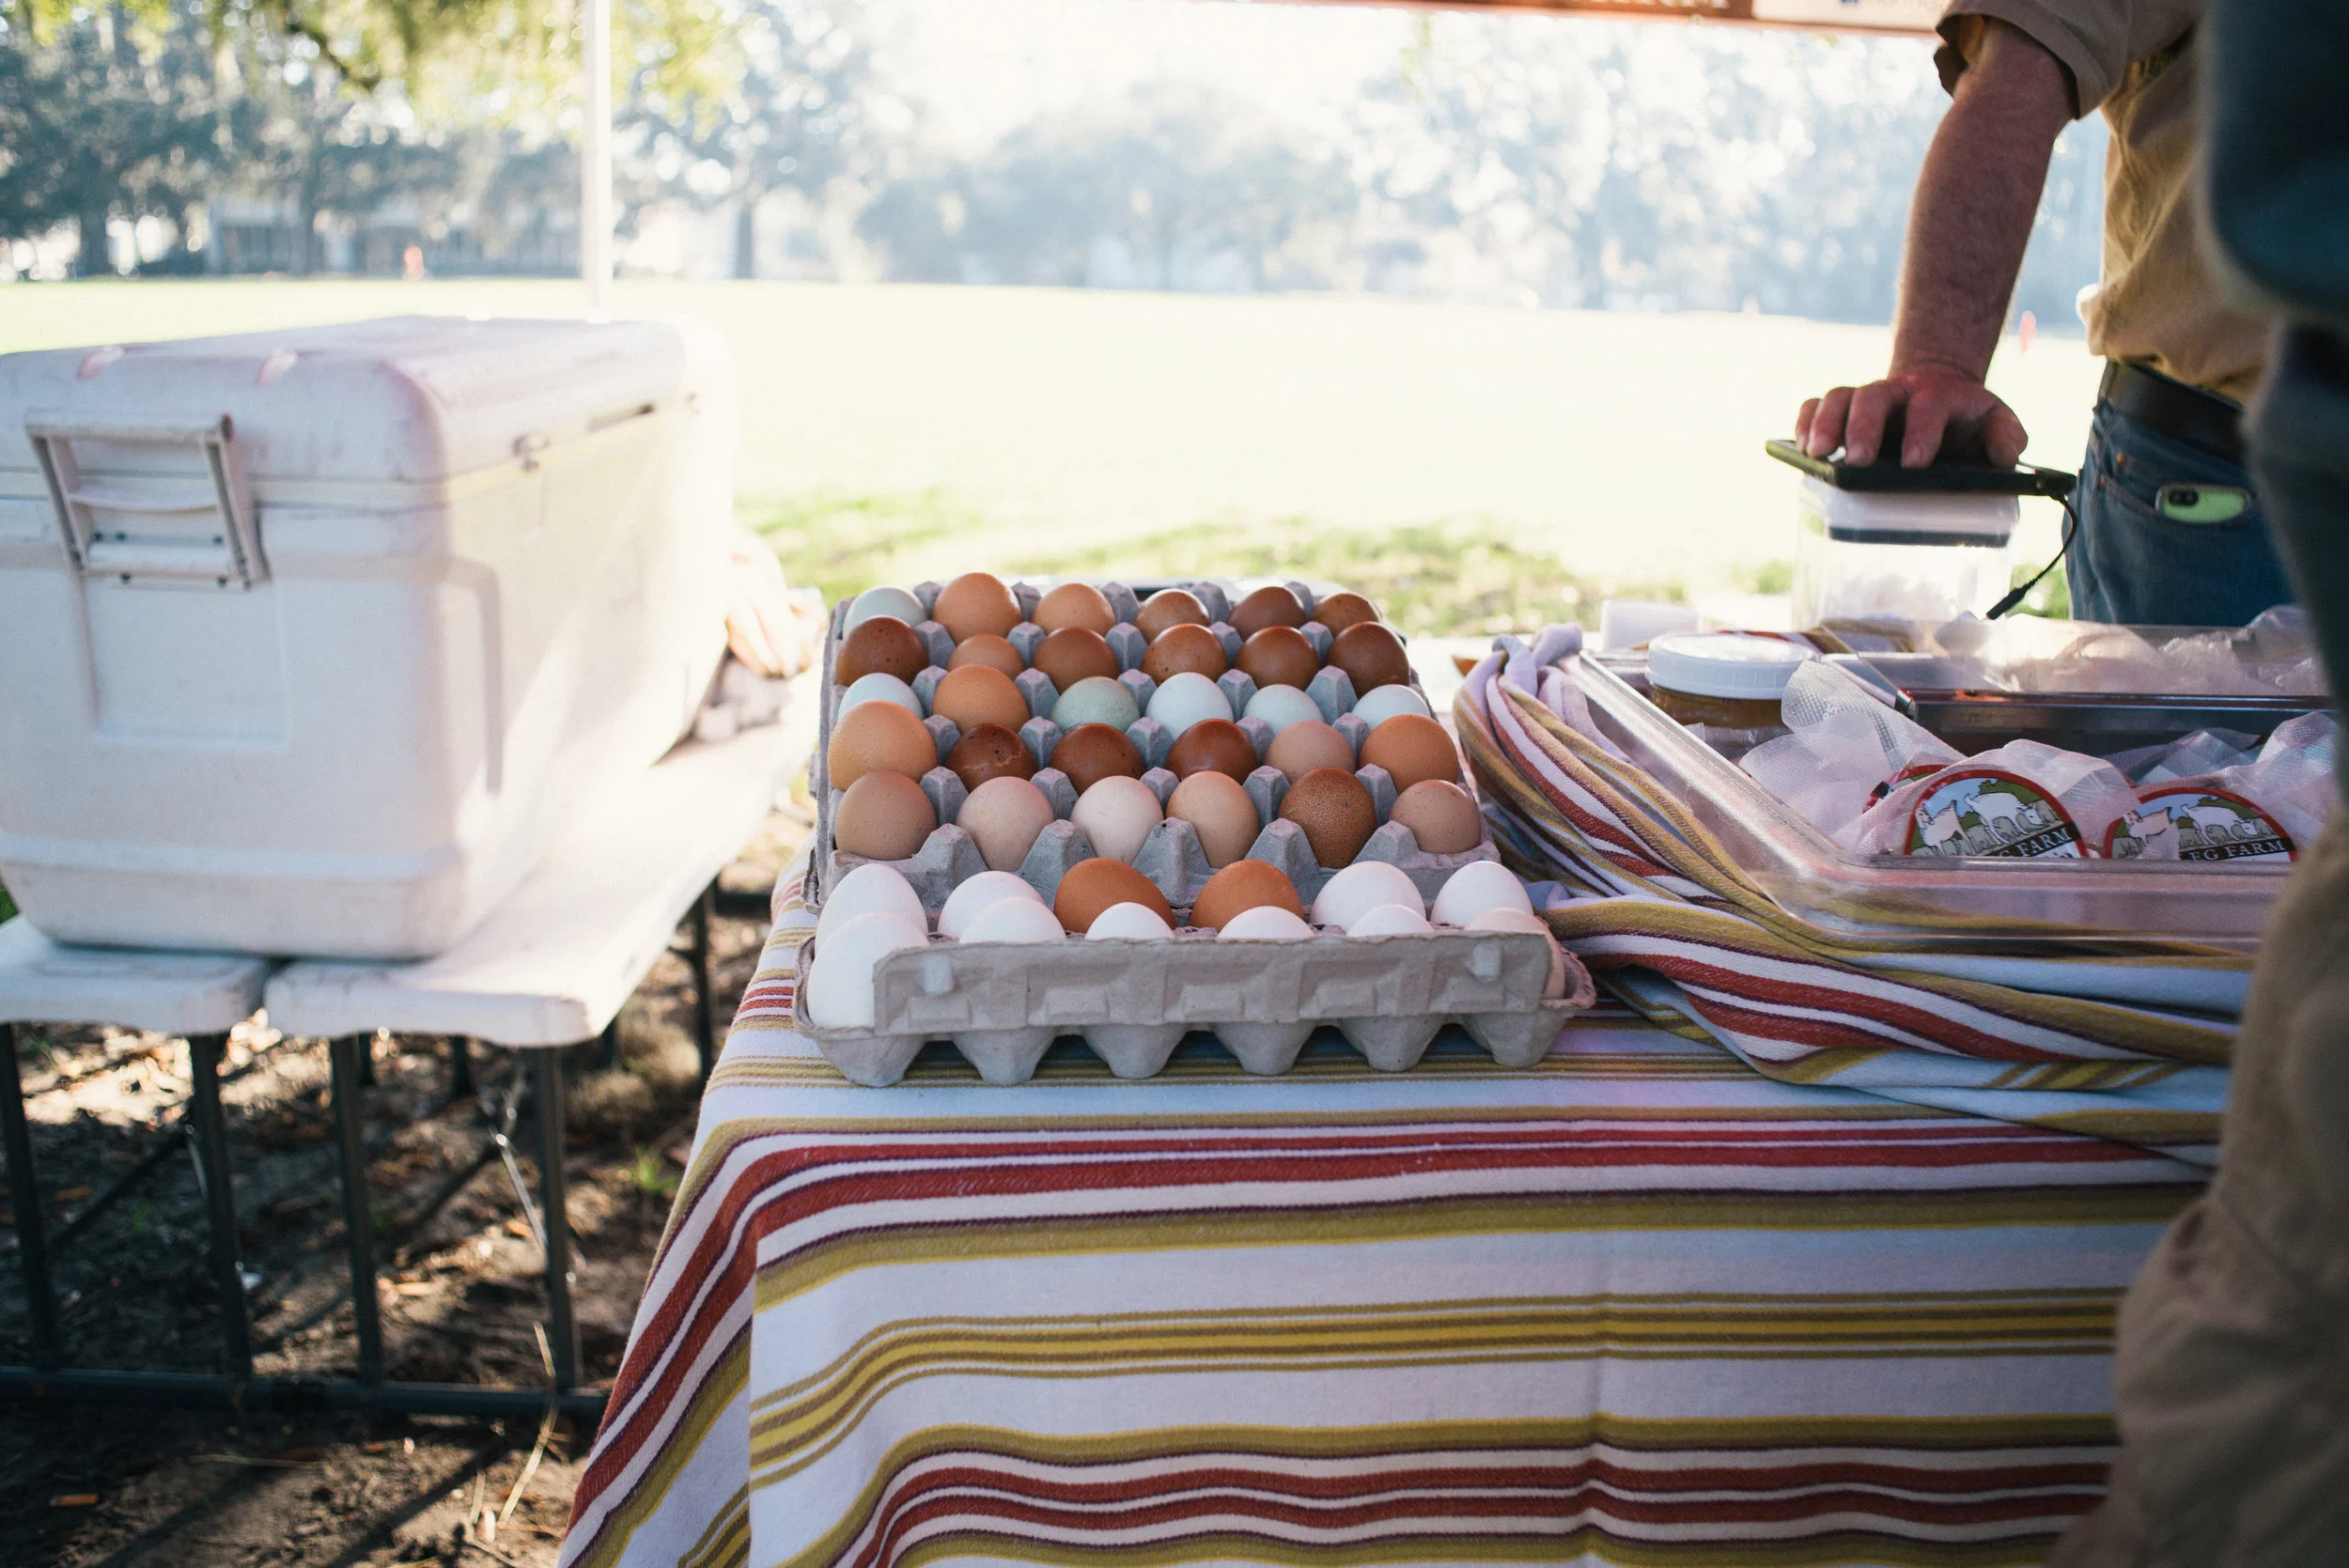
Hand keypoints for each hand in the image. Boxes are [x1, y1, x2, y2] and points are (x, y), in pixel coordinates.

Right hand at [1795, 364, 2028, 467]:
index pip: (1928, 405)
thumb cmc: (1965, 422)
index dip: (1921, 432)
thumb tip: (2002, 456)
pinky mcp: (1842, 410)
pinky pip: (1815, 405)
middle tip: (1856, 461)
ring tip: (1817, 455)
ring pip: (1839, 396)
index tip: (1913, 464)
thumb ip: (2007, 437)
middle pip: (1873, 396)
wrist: (1938, 395)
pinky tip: (1802, 449)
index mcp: (1938, 395)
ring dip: (1824, 423)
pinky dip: (1804, 422)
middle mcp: (1898, 392)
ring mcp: (1866, 399)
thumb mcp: (1998, 424)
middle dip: (1862, 427)